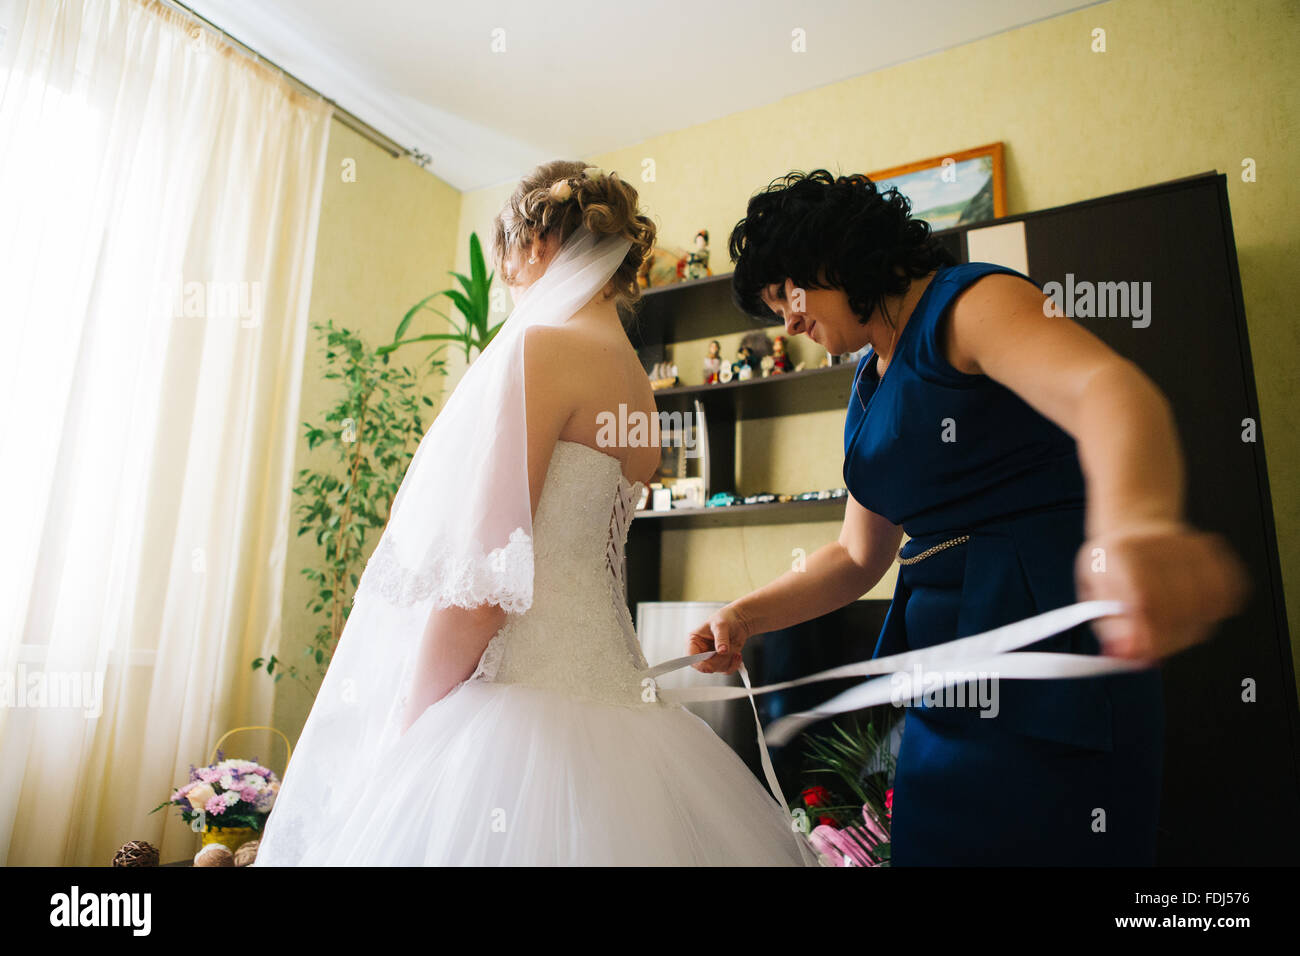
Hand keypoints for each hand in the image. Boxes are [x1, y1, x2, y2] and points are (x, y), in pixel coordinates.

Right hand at [688, 604, 751, 674]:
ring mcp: (710, 658)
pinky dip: (734, 664)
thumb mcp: (721, 625)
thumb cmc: (725, 618)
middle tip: (729, 651)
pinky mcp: (720, 661)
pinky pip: (726, 670)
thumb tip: (721, 651)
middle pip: (705, 666)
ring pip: (717, 668)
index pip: (691, 657)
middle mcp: (700, 651)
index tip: (710, 667)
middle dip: (719, 660)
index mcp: (694, 640)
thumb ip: (721, 638)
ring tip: (734, 647)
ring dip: (728, 660)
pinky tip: (737, 654)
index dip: (699, 664)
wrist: (738, 621)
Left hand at [1075, 521, 1250, 662]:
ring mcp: (1189, 545)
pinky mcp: (1214, 551)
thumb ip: (1110, 626)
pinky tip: (1192, 613)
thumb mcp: (1093, 593)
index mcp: (1121, 552)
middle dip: (1166, 641)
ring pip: (1205, 606)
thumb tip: (1127, 655)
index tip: (1144, 656)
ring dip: (1188, 631)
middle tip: (1153, 650)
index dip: (1148, 635)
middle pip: (1178, 608)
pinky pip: (1225, 595)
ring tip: (1168, 629)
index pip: (1145, 600)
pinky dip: (1212, 614)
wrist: (1133, 526)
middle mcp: (1157, 544)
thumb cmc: (1111, 563)